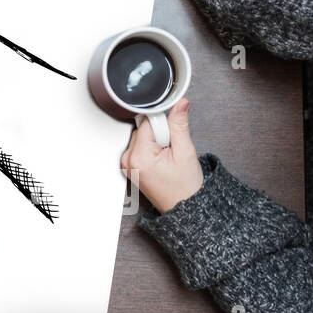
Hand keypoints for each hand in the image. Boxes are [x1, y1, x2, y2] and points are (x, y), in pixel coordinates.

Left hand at [120, 98, 203, 212]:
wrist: (185, 208)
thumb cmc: (185, 188)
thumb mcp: (186, 153)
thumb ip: (179, 125)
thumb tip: (179, 104)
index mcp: (138, 157)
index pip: (146, 123)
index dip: (163, 125)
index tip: (172, 135)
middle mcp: (127, 160)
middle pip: (143, 129)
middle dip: (160, 135)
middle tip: (171, 151)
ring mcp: (127, 164)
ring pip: (142, 137)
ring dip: (156, 142)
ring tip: (167, 158)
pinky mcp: (130, 165)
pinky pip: (140, 146)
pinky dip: (152, 149)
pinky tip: (161, 161)